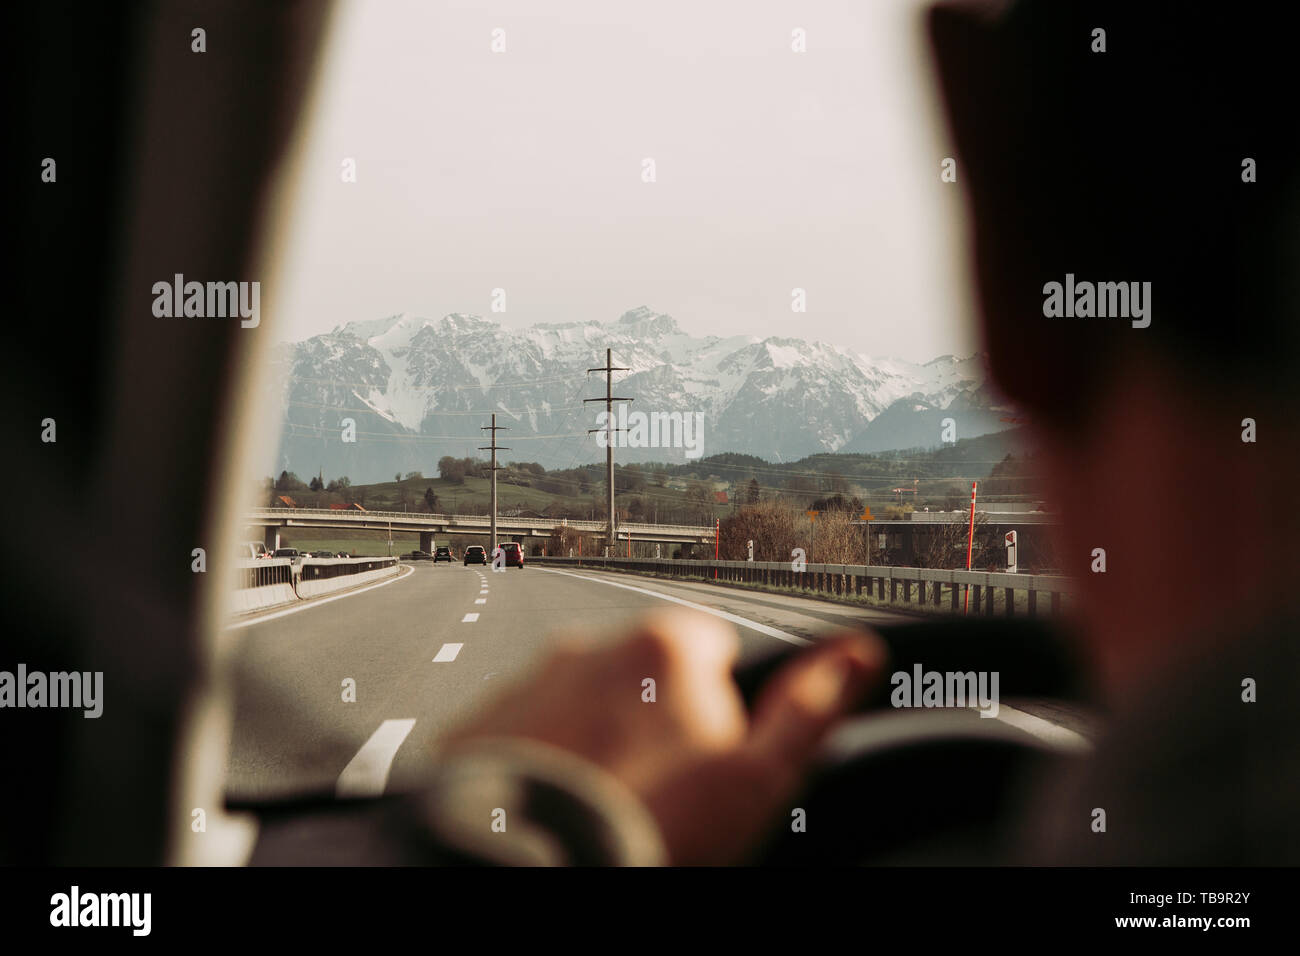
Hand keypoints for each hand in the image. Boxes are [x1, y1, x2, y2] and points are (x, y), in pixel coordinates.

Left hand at [439, 608, 885, 863]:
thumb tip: (860, 652)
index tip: (709, 756)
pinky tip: (553, 805)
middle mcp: (587, 645)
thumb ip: (809, 710)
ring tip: (601, 804)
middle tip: (657, 791)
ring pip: (578, 700)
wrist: (524, 866)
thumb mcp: (755, 782)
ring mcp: (526, 680)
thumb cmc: (651, 828)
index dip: (719, 705)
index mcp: (664, 645)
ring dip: (591, 736)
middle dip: (653, 717)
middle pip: (642, 674)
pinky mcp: (478, 721)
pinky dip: (536, 757)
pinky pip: (520, 729)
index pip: (710, 648)